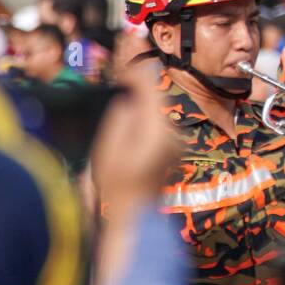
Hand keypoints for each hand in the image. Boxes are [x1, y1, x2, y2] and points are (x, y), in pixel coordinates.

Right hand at [90, 63, 178, 220]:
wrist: (133, 216)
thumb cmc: (115, 185)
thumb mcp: (109, 146)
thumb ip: (122, 116)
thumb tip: (130, 98)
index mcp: (156, 129)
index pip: (152, 91)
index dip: (138, 75)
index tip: (124, 68)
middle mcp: (172, 133)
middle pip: (156, 101)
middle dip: (139, 89)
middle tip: (120, 79)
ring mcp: (175, 144)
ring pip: (157, 113)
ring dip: (142, 105)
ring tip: (122, 99)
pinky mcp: (172, 152)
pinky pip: (158, 127)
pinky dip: (145, 121)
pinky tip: (130, 124)